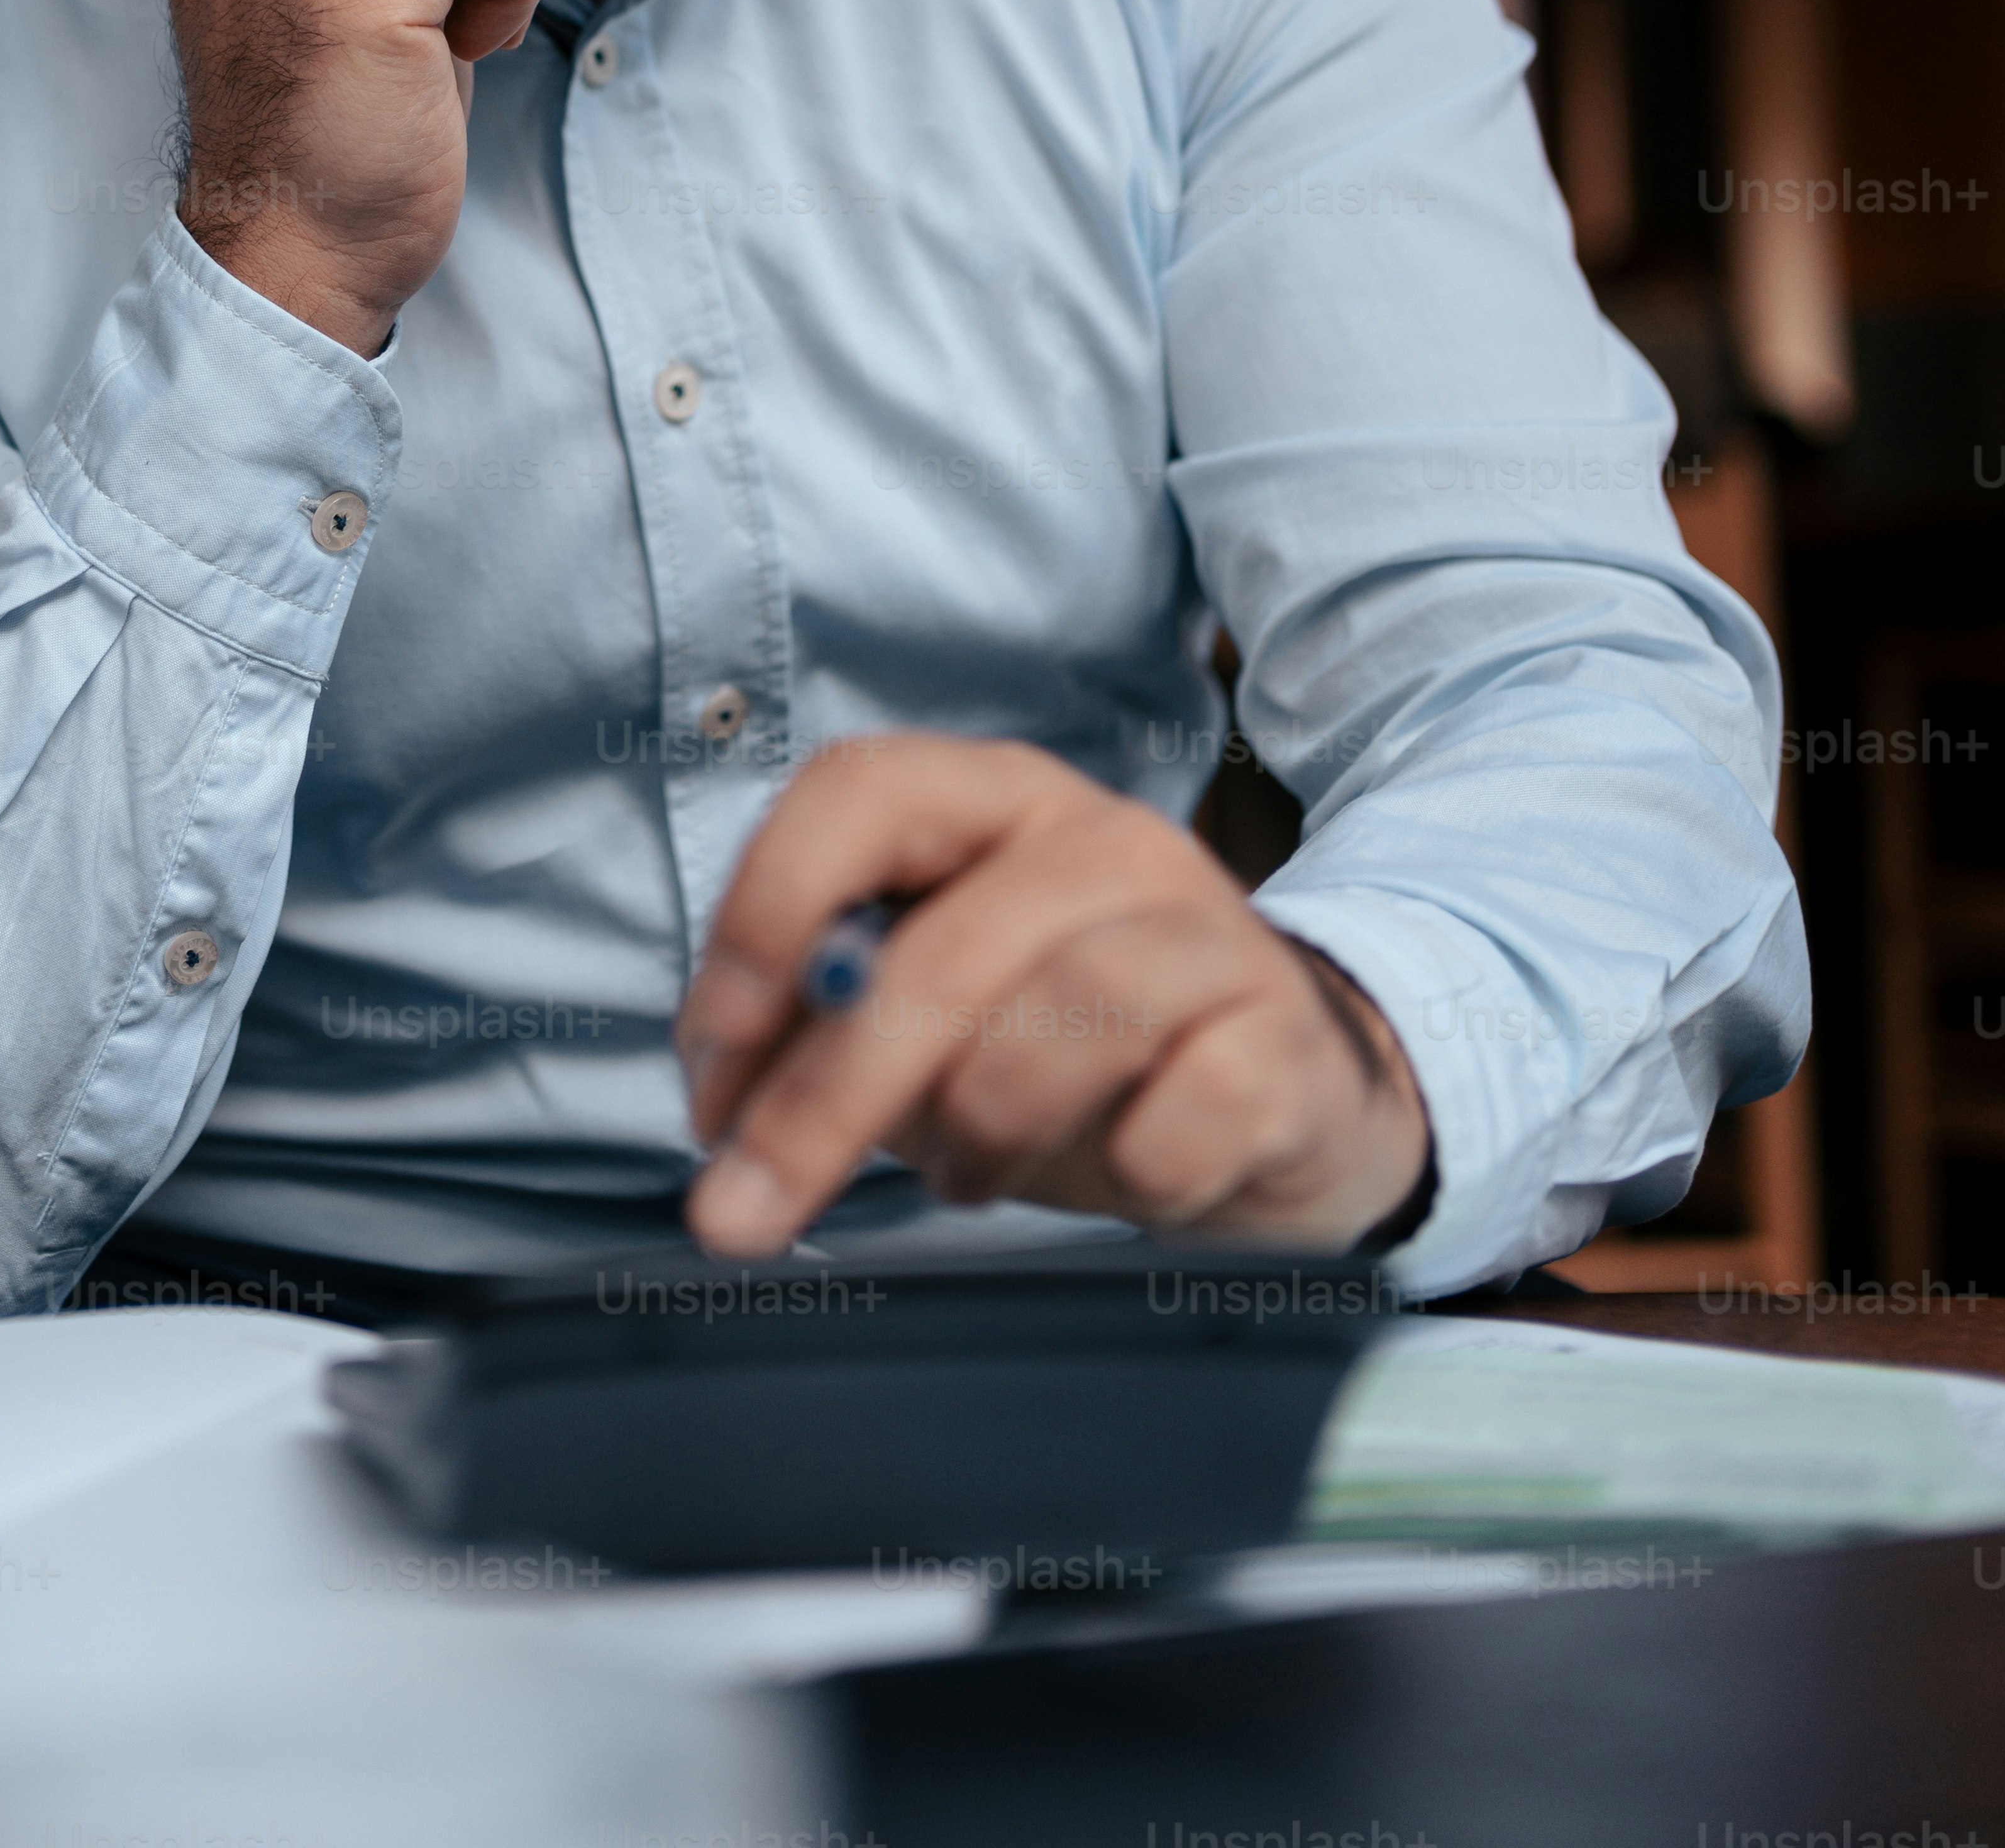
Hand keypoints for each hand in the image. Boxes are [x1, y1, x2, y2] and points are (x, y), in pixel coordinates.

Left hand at [676, 734, 1430, 1258]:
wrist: (1294, 1092)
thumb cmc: (1077, 1049)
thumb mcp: (939, 1015)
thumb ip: (831, 1017)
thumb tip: (722, 1092)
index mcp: (996, 798)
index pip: (857, 791)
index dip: (762, 917)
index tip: (710, 1066)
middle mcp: (1103, 839)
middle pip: (935, 956)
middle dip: (818, 1103)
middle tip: (738, 1214)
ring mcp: (1206, 932)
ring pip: (1040, 1040)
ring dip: (972, 1141)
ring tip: (975, 1169)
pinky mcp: (1281, 1042)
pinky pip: (1162, 1135)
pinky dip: (1117, 1182)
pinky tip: (1126, 1174)